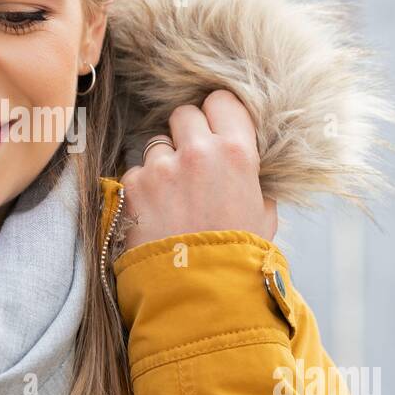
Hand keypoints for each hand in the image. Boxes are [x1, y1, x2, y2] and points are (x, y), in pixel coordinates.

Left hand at [118, 89, 277, 253]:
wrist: (198, 293)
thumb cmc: (237, 256)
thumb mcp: (262, 212)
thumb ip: (252, 178)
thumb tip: (243, 162)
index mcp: (237, 153)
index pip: (221, 100)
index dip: (216, 114)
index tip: (215, 128)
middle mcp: (197, 152)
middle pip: (184, 114)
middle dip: (186, 134)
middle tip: (191, 162)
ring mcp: (161, 167)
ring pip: (156, 143)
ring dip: (162, 162)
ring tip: (173, 198)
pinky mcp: (132, 186)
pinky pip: (136, 171)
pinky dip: (143, 188)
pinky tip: (155, 213)